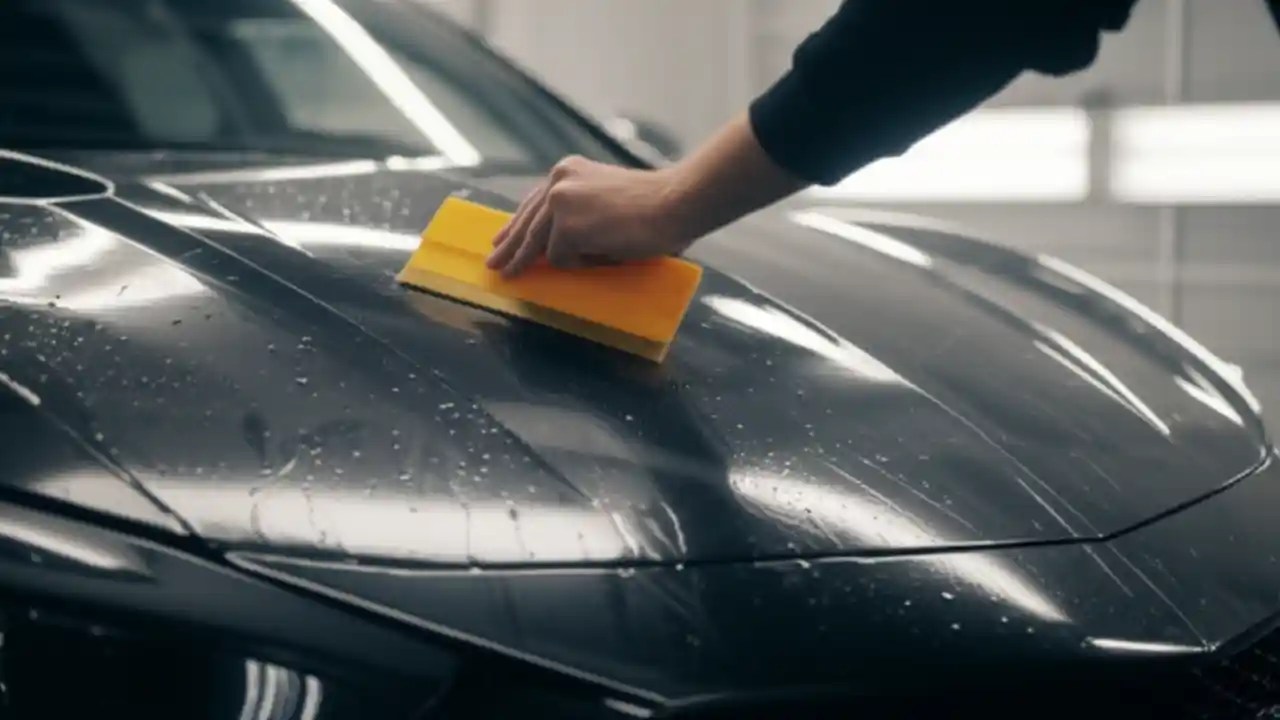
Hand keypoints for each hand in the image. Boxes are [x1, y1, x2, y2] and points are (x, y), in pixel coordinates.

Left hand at [485, 155, 691, 277]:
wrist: (675, 202)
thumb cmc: (653, 206)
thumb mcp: (605, 201)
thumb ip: (579, 212)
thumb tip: (552, 245)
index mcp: (568, 171)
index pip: (534, 202)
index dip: (516, 224)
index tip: (501, 238)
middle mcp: (558, 180)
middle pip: (527, 222)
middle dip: (509, 246)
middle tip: (493, 263)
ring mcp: (561, 203)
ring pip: (538, 244)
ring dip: (529, 261)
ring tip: (509, 275)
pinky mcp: (567, 228)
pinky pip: (562, 259)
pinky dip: (580, 264)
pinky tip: (601, 256)